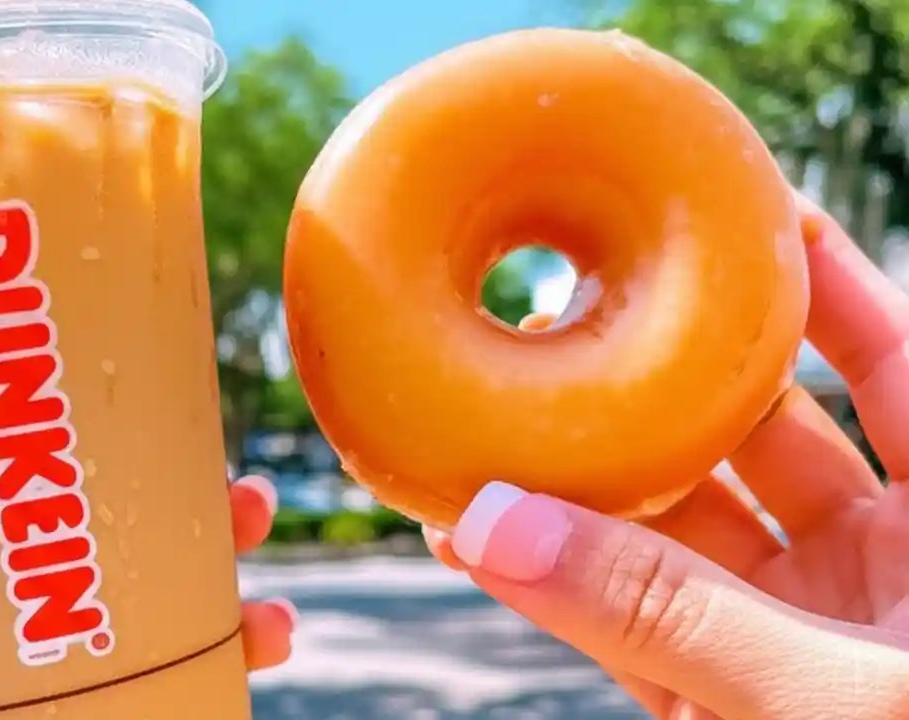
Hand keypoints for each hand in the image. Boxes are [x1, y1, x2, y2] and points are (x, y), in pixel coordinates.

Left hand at [0, 391, 293, 718]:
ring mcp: (61, 703)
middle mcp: (10, 655)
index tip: (130, 406)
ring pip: (168, 626)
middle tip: (232, 487)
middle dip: (188, 513)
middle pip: (118, 562)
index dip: (82, 461)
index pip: (16, 520)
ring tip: (256, 543)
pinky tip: (264, 641)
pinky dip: (234, 661)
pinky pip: (184, 692)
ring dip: (229, 580)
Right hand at [423, 193, 908, 719]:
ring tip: (485, 417)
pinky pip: (635, 628)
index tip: (725, 199)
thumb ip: (670, 620)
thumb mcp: (843, 699)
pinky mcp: (730, 705)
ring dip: (583, 486)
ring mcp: (798, 635)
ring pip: (676, 533)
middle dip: (652, 377)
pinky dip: (562, 588)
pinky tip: (481, 536)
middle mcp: (880, 563)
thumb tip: (491, 528)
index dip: (811, 272)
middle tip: (552, 311)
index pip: (887, 351)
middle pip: (751, 433)